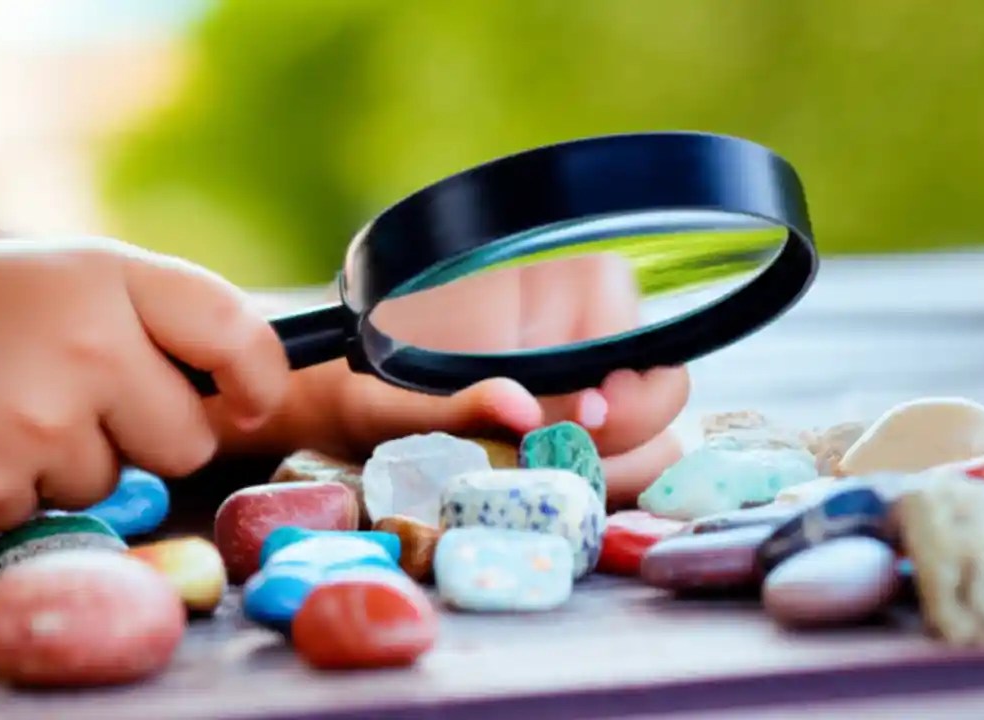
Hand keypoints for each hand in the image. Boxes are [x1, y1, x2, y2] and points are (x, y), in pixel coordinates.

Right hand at [0, 238, 287, 529]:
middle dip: (150, 438)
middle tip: (77, 403)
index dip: (261, 377)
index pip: (232, 328)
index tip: (250, 402)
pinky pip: (52, 510)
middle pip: (189, 439)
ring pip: (117, 482)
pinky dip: (16, 488)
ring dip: (72, 462)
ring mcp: (43, 419)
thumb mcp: (50, 278)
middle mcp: (87, 343)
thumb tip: (237, 387)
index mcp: (102, 275)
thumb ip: (144, 319)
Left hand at [264, 254, 687, 505]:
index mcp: (533, 282)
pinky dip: (593, 488)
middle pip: (656, 381)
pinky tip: (546, 498)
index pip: (622, 306)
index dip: (623, 370)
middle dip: (629, 440)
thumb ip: (451, 404)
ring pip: (647, 430)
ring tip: (550, 493)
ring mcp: (579, 382)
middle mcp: (571, 327)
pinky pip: (615, 459)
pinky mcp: (570, 428)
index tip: (586, 419)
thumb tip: (524, 409)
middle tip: (571, 472)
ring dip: (614, 472)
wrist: (327, 404)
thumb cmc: (352, 381)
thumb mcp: (386, 397)